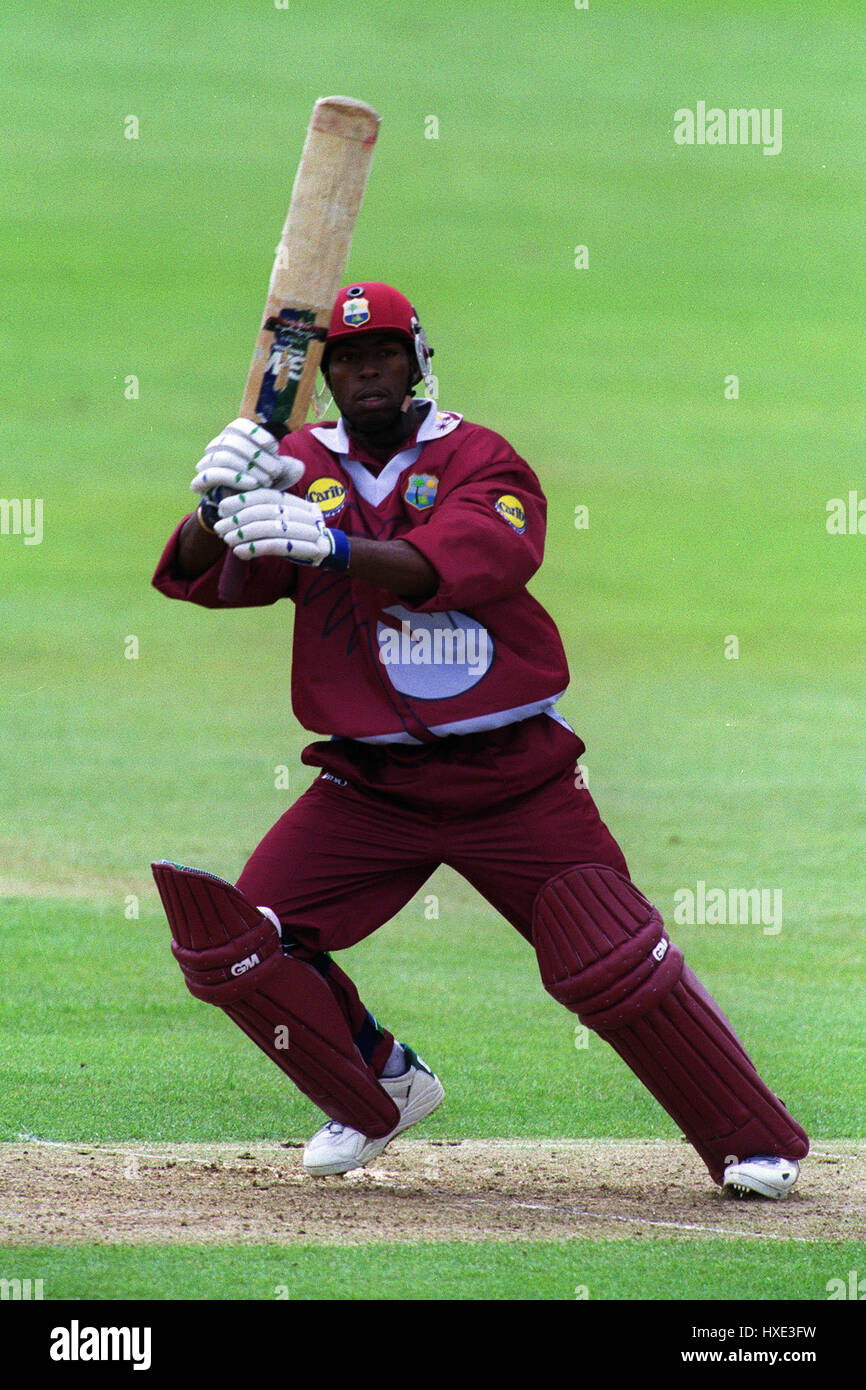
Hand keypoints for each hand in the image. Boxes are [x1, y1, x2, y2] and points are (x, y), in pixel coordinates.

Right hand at [190, 418, 304, 497]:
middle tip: (275, 471)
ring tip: (266, 480)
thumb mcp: (277, 477)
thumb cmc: (259, 487)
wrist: (239, 509)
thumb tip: (299, 467)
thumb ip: (287, 470)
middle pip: (232, 440)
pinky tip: (252, 485)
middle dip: (257, 456)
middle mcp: (217, 447)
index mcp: (233, 438)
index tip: (274, 446)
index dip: (255, 433)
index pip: (238, 426)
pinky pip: (214, 474)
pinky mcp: (201, 481)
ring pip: (224, 456)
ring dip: (248, 468)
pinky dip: (235, 478)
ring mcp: (207, 463)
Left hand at [214, 490, 349, 568]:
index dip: (244, 499)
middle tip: (220, 527)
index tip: (223, 507)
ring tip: (227, 540)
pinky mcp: (312, 549)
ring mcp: (311, 530)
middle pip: (267, 512)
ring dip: (244, 534)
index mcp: (298, 502)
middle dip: (239, 518)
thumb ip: (264, 515)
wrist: (329, 553)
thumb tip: (230, 511)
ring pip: (271, 528)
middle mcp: (306, 513)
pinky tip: (239, 552)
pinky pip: (278, 546)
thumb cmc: (298, 537)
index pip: (268, 496)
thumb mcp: (283, 521)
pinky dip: (255, 548)